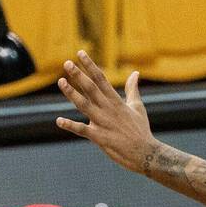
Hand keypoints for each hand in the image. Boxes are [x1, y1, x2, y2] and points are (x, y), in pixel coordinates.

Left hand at [56, 52, 154, 172]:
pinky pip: (82, 130)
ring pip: (85, 105)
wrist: (145, 153)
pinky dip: (71, 126)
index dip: (90, 65)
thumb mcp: (137, 106)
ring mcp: (103, 123)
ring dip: (72, 94)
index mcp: (116, 101)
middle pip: (92, 88)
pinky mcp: (100, 137)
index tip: (80, 53)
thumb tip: (135, 73)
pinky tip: (59, 121)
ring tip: (61, 82)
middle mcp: (108, 109)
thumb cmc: (141, 130)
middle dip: (79, 75)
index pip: (101, 79)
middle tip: (67, 63)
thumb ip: (132, 89)